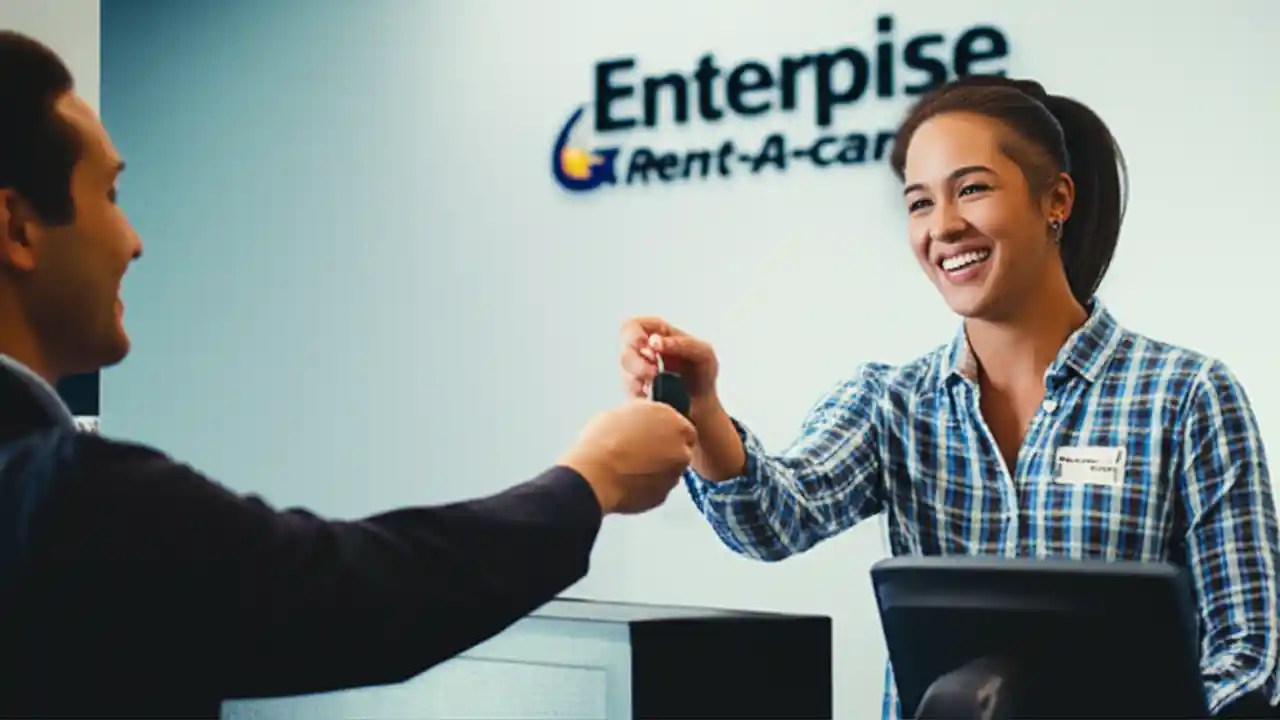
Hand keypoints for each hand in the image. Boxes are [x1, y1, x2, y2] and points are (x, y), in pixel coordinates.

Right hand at [558, 399, 696, 514]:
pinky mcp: (662, 496)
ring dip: (656, 469)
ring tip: (629, 466)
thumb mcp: (623, 410)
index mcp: (675, 423)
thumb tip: (642, 404)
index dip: (666, 430)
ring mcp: (673, 476)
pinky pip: (657, 489)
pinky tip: (627, 480)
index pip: (683, 427)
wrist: (594, 475)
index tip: (654, 433)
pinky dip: (646, 485)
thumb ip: (642, 408)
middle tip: (640, 449)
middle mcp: (681, 450)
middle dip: (664, 450)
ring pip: (669, 471)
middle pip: (680, 449)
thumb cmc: (603, 442)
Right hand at [619, 316, 719, 407]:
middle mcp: (642, 352)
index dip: (634, 336)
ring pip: (625, 374)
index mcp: (657, 334)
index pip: (631, 326)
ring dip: (642, 381)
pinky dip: (642, 395)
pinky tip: (655, 396)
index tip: (648, 348)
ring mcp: (636, 373)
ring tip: (658, 386)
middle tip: (655, 372)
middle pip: (625, 352)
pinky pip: (629, 394)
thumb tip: (654, 342)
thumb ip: (682, 343)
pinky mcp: (635, 393)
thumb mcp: (703, 353)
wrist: (702, 405)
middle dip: (638, 364)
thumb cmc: (703, 375)